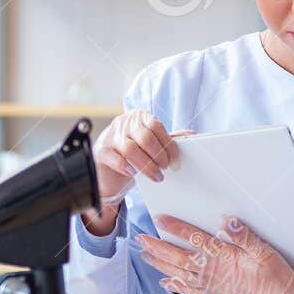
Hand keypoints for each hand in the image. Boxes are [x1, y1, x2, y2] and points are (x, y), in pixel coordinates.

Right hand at [85, 110, 190, 235]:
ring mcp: (111, 136)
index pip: (156, 126)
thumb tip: (191, 134)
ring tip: (156, 176)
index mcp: (139, 117)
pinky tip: (134, 174)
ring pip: (131, 148)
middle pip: (145, 136)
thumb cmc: (132, 154)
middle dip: (159, 155)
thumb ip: (168, 139)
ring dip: (147, 165)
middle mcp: (124, 123)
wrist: (107, 168)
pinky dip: (127, 167)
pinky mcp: (101, 151)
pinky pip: (115, 158)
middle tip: (166, 168)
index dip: (168, 144)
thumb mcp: (150, 145)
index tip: (175, 161)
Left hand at [136, 215, 293, 293]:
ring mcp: (211, 286)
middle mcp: (212, 272)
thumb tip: (226, 221)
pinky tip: (166, 283)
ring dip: (160, 264)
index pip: (193, 238)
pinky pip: (189, 291)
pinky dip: (175, 286)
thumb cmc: (276, 279)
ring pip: (179, 273)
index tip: (159, 219)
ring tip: (146, 256)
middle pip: (178, 256)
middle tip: (140, 239)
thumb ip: (243, 236)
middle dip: (158, 246)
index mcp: (223, 257)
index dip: (175, 228)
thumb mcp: (264, 251)